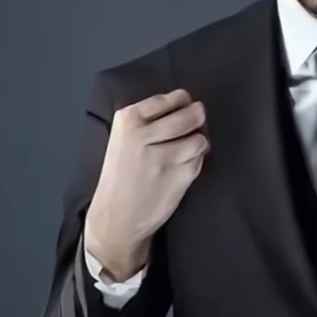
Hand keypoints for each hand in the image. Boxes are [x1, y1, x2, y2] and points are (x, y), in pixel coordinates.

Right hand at [85, 89, 207, 276]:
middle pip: (191, 115)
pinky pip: (200, 160)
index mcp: (128, 120)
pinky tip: (182, 168)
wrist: (117, 217)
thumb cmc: (120, 175)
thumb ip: (149, 120)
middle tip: (195, 123)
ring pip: (200, 138)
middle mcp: (145, 135)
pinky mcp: (180, 176)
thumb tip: (187, 105)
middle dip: (197, 118)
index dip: (182, 102)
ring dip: (197, 143)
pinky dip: (196, 162)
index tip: (184, 106)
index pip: (169, 99)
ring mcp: (164, 157)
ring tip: (185, 150)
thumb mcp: (122, 138)